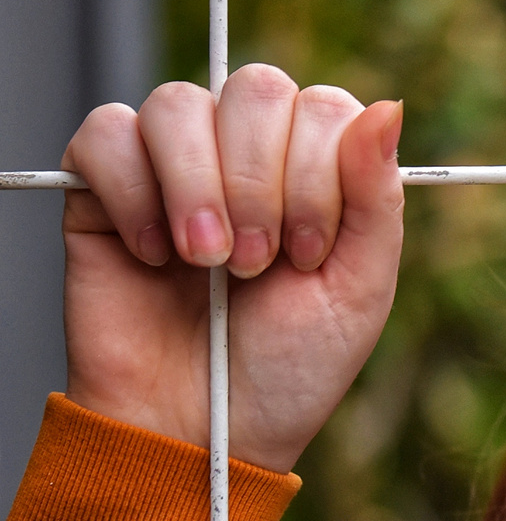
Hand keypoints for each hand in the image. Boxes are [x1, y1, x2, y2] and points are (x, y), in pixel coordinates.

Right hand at [60, 64, 403, 472]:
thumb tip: (389, 107)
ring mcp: (173, 166)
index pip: (324, 107)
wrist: (200, 431)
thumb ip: (376, 197)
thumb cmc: (285, 369)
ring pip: (180, 103)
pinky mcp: (102, 186)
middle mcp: (246, 155)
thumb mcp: (358, 291)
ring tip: (208, 263)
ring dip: (200, 187)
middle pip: (257, 89)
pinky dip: (134, 192)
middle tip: (256, 265)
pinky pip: (106, 132)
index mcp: (315, 170)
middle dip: (262, 183)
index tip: (308, 255)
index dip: (317, 173)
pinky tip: (153, 254)